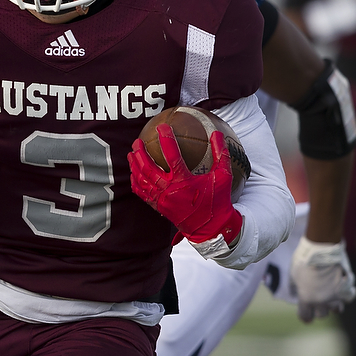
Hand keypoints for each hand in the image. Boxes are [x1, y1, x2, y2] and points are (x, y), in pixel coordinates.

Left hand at [128, 127, 241, 246]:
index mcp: (185, 182)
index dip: (166, 139)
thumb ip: (221, 154)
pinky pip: (142, 193)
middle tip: (137, 141)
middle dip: (140, 152)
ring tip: (132, 153)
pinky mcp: (159, 207)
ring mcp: (162, 200)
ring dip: (134, 165)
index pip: (172, 156)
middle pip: (148, 168)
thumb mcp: (223, 176)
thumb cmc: (218, 201)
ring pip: (142, 180)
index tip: (162, 127)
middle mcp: (170, 190)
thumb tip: (217, 133)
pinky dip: (136, 181)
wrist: (211, 228)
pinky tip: (134, 173)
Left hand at [290, 237, 355, 322]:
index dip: (305, 316)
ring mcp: (336, 296)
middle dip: (318, 310)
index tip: (305, 314)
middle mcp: (322, 301)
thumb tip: (294, 294)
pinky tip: (341, 290)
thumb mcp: (293, 274)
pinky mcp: (347, 288)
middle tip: (317, 302)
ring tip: (329, 297)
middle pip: (321, 315)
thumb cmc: (304, 260)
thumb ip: (294, 287)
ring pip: (336, 309)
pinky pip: (348, 298)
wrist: (322, 249)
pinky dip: (345, 295)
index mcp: (306, 299)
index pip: (305, 316)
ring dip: (332, 305)